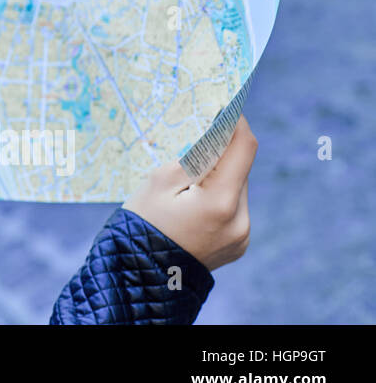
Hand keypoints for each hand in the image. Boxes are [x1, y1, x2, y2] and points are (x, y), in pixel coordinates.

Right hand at [122, 115, 256, 270]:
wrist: (139, 275)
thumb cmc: (142, 222)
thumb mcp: (159, 180)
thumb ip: (194, 155)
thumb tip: (218, 133)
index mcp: (221, 201)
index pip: (243, 147)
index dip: (237, 122)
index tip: (225, 107)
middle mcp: (240, 219)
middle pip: (240, 168)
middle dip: (221, 153)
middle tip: (193, 146)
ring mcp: (241, 235)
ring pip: (237, 188)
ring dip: (219, 177)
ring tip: (185, 184)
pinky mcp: (238, 245)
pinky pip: (233, 209)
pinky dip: (217, 198)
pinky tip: (191, 204)